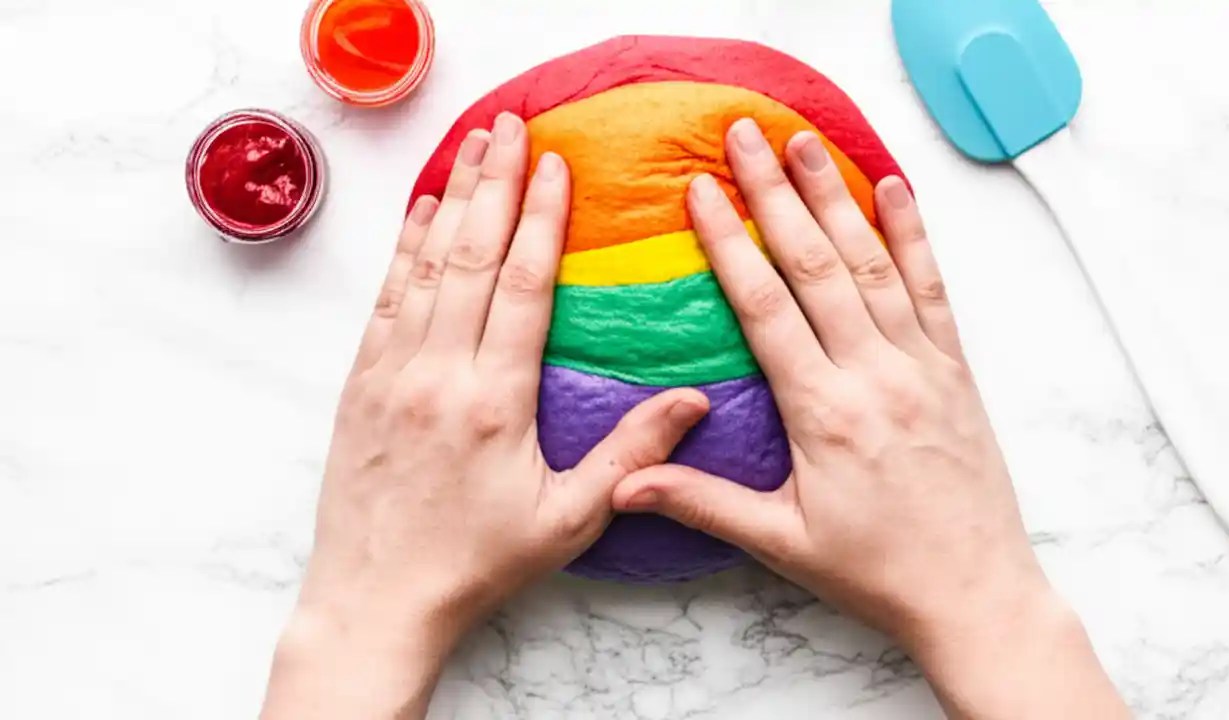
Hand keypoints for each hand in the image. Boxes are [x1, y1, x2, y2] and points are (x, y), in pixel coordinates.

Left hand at [261, 113, 706, 719]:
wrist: (378, 598)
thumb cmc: (477, 563)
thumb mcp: (570, 519)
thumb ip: (632, 454)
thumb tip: (692, 400)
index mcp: (496, 400)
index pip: (522, 286)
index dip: (542, 220)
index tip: (555, 166)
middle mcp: (439, 372)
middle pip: (471, 255)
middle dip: (495, 183)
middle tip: (512, 126)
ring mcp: (392, 373)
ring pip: (425, 266)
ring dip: (450, 198)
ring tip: (470, 145)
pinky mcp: (361, 384)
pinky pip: (386, 299)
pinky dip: (403, 249)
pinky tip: (417, 212)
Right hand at [612, 119, 1127, 718]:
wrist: (973, 593)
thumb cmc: (875, 572)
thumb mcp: (780, 542)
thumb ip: (700, 501)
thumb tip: (623, 485)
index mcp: (823, 413)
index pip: (766, 308)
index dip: (730, 243)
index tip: (702, 191)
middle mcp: (874, 375)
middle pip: (818, 265)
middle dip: (776, 194)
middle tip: (746, 135)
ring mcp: (920, 365)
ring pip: (873, 264)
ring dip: (836, 197)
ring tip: (806, 143)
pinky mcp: (954, 369)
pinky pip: (932, 289)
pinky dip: (913, 236)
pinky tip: (895, 189)